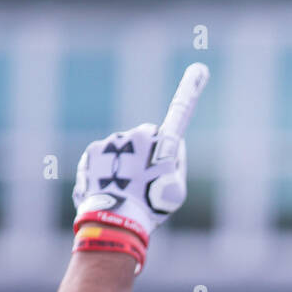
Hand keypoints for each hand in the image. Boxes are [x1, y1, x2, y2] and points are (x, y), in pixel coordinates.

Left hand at [72, 63, 208, 242]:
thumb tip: (174, 146)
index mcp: (160, 143)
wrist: (115, 222)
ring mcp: (112, 143)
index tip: (200, 69)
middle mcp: (134, 135)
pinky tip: (110, 189)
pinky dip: (106, 170)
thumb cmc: (151, 208)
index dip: (190, 91)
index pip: (179, 115)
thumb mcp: (174, 190)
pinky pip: (104, 158)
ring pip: (122, 149)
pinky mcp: (92, 152)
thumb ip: (176, 165)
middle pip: (143, 137)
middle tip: (146, 179)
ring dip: (124, 164)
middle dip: (145, 151)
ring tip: (125, 191)